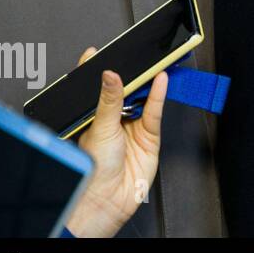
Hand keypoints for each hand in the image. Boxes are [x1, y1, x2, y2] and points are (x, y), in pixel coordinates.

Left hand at [64, 48, 165, 237]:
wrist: (107, 201)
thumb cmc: (92, 171)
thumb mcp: (98, 128)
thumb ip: (109, 100)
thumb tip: (109, 75)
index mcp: (92, 118)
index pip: (93, 88)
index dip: (96, 70)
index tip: (96, 51)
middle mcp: (112, 120)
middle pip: (123, 90)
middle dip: (129, 73)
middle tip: (135, 53)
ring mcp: (131, 127)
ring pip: (141, 97)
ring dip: (146, 81)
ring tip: (152, 62)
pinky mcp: (149, 135)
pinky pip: (155, 110)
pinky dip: (159, 94)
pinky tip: (161, 80)